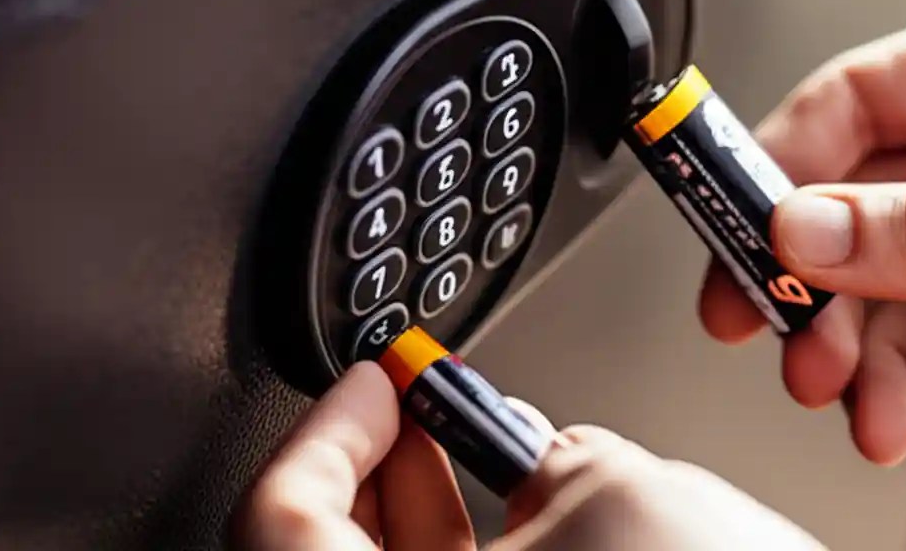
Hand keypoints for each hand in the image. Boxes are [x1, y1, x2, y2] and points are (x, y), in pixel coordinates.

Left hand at [239, 365, 821, 549]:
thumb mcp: (623, 498)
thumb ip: (555, 453)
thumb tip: (541, 456)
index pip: (282, 522)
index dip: (329, 430)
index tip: (379, 381)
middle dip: (380, 467)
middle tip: (417, 407)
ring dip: (440, 516)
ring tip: (482, 449)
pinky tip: (541, 524)